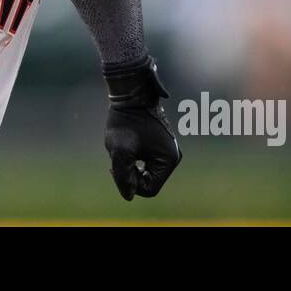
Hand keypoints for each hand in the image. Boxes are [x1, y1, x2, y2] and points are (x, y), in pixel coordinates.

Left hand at [102, 56, 181, 199]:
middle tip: (118, 154)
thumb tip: (128, 196)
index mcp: (169, 160)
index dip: (131, 183)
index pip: (150, 190)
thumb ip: (122, 175)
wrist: (131, 93)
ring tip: (123, 146)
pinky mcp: (160, 144)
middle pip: (148, 182)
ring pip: (145, 172)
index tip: (118, 165)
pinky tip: (126, 144)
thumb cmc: (126, 119)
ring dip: (130, 164)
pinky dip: (133, 157)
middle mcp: (173, 157)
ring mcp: (167, 150)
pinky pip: (145, 162)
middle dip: (130, 172)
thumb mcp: (119, 149)